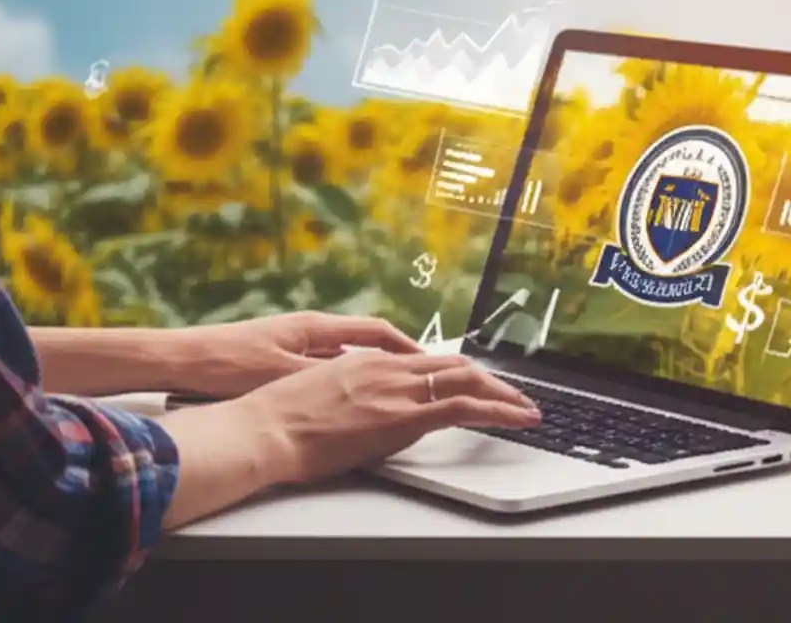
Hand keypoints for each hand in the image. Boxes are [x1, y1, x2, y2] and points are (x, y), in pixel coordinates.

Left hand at [169, 312, 420, 397]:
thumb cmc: (229, 364)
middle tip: (423, 377)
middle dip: (396, 359)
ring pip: (345, 356)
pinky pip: (325, 368)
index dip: (407, 348)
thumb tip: (370, 383)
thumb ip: (329, 378)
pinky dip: (344, 381)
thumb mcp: (285, 374)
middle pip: (365, 342)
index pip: (376, 332)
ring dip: (370, 372)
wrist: (182, 360)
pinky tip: (347, 402)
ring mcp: (294, 344)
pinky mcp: (278, 359)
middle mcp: (309, 331)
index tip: (430, 362)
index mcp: (315, 329)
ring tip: (392, 393)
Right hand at [241, 349, 541, 482]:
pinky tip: (518, 419)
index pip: (429, 360)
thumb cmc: (278, 421)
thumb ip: (353, 395)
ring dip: (503, 394)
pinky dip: (499, 409)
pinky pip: (463, 406)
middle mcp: (389, 367)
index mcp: (369, 361)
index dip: (460, 372)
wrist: (263, 429)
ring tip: (526, 409)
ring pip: (468, 379)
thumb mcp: (320, 395)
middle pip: (456, 365)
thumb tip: (366, 410)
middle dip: (491, 380)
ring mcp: (397, 389)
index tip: (476, 383)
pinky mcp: (402, 416)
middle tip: (513, 396)